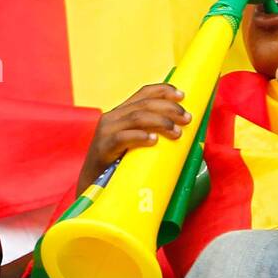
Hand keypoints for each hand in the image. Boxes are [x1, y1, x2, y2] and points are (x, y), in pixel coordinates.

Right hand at [76, 83, 190, 192]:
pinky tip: (154, 140)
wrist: (91, 186)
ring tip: (177, 132)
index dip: (164, 90)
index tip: (183, 96)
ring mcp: (106, 131)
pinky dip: (140, 136)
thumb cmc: (119, 165)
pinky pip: (122, 137)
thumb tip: (183, 131)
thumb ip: (151, 132)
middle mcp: (112, 117)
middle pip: (144, 104)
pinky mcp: (102, 148)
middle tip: (186, 118)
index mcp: (121, 113)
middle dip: (169, 108)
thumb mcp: (135, 143)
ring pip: (137, 117)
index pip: (143, 93)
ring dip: (161, 122)